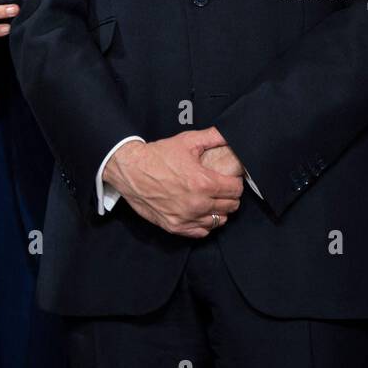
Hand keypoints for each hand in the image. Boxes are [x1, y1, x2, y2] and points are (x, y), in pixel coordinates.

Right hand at [104, 127, 242, 235]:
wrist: (131, 170)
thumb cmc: (158, 155)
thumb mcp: (187, 141)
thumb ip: (212, 136)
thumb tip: (229, 134)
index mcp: (203, 183)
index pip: (236, 190)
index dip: (236, 182)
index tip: (230, 179)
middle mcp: (198, 204)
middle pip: (230, 207)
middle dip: (230, 196)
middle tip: (222, 188)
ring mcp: (186, 218)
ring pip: (218, 221)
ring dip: (218, 210)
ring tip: (211, 200)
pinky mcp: (175, 226)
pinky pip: (201, 232)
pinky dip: (204, 223)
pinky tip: (200, 212)